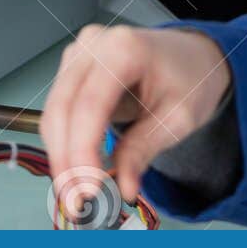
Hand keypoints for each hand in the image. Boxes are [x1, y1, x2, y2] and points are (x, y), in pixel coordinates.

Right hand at [41, 23, 230, 206]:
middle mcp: (94, 44)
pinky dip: (64, 144)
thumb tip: (122, 189)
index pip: (89, 104)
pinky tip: (77, 170)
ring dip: (61, 156)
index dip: (82, 150)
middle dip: (66, 161)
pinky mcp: (74, 69)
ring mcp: (80, 54)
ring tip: (76, 194)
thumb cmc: (189, 78)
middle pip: (63, 108)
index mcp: (124, 48)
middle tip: (77, 203)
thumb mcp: (178, 118)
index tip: (88, 190)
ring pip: (54, 112)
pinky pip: (59, 111)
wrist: (191, 57)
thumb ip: (144, 150)